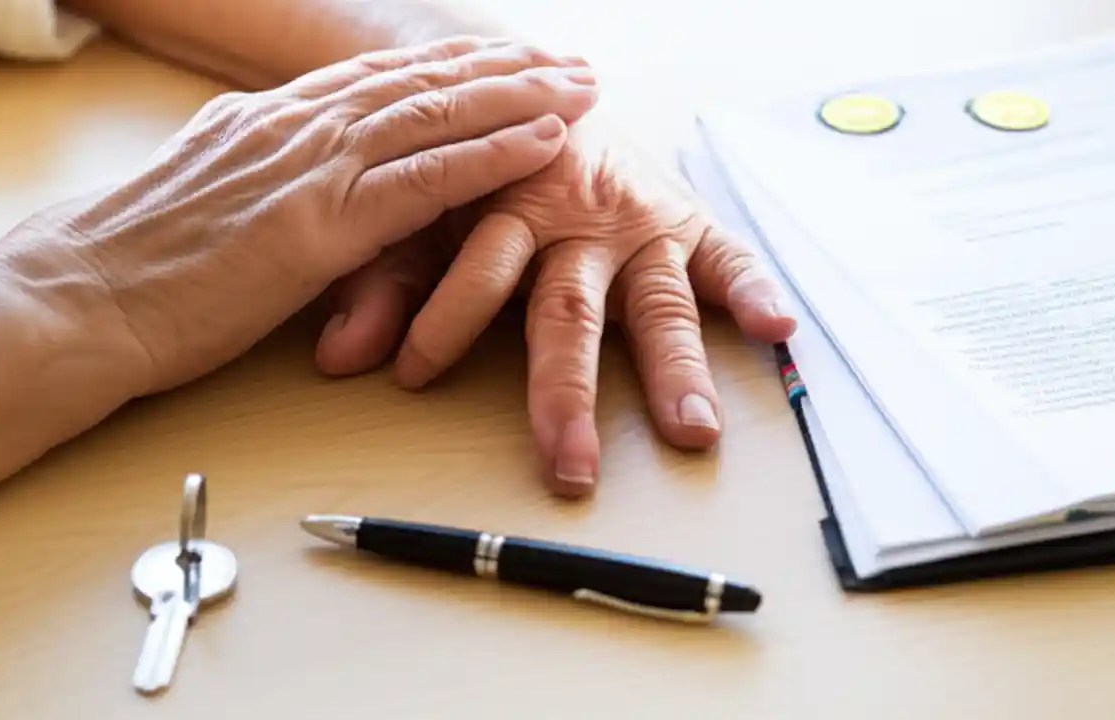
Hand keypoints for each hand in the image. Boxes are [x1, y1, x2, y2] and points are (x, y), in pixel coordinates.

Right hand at [2, 37, 598, 392]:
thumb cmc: (132, 266)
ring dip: (519, 98)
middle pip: (421, 83)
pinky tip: (545, 143)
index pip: (379, 78)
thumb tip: (295, 174)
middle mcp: (295, 126)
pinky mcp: (318, 224)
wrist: (77, 301)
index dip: (452, 67)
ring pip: (436, 115)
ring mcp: (309, 168)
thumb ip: (260, 174)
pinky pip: (425, 178)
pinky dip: (492, 155)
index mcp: (266, 118)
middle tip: (569, 61)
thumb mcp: (205, 197)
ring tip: (580, 88)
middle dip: (504, 69)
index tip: (508, 60)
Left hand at [316, 120, 795, 495]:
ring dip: (676, 368)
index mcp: (506, 206)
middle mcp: (578, 218)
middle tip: (570, 466)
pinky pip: (728, 257)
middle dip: (568, 391)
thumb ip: (382, 282)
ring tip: (693, 431)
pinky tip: (776, 329)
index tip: (414, 375)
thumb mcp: (422, 218)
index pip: (475, 268)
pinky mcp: (687, 222)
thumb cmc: (479, 174)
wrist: (547, 90)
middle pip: (569, 310)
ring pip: (655, 301)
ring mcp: (639, 223)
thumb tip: (338, 357)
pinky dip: (752, 290)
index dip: (443, 319)